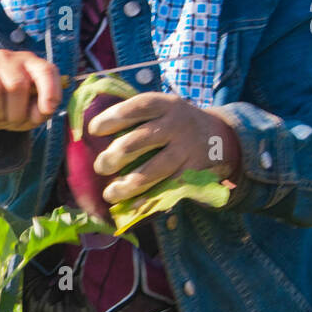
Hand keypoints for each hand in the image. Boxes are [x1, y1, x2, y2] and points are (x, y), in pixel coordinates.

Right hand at [0, 50, 62, 134]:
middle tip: (8, 123)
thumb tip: (43, 110)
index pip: (46, 70)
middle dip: (15, 113)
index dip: (50, 90)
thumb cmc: (6, 109)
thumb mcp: (27, 114)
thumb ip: (40, 113)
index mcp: (29, 64)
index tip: (48, 109)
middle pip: (17, 85)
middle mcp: (7, 57)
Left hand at [86, 92, 238, 203]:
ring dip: (128, 184)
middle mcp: (177, 125)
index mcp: (165, 104)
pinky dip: (148, 199)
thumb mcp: (163, 109)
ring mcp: (187, 150)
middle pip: (140, 140)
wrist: (220, 137)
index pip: (137, 107)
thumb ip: (136, 115)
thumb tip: (91, 130)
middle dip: (115, 155)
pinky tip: (132, 206)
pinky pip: (168, 188)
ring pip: (154, 170)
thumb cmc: (175, 123)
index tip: (93, 130)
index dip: (113, 118)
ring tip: (110, 193)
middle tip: (100, 166)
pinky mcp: (194, 172)